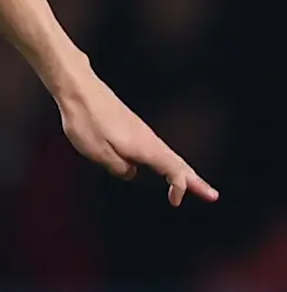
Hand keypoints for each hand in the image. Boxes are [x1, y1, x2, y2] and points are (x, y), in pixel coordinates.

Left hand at [54, 70, 217, 205]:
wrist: (79, 90)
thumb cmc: (87, 121)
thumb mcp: (98, 152)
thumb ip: (119, 168)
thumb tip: (131, 173)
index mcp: (144, 147)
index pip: (173, 170)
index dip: (180, 187)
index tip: (176, 202)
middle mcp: (148, 139)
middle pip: (177, 164)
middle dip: (194, 181)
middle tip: (212, 195)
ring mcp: (141, 132)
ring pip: (168, 156)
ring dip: (182, 172)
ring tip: (192, 184)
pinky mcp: (132, 128)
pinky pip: (156, 149)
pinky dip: (166, 161)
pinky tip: (163, 166)